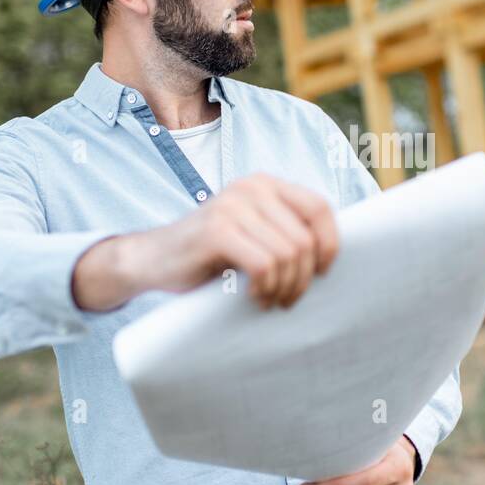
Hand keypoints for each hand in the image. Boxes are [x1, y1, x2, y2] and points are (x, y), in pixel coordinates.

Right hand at [73, 173, 338, 310]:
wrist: (152, 260)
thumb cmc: (211, 255)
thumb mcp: (254, 234)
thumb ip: (285, 231)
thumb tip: (332, 256)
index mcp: (267, 184)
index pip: (320, 207)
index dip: (329, 244)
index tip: (322, 273)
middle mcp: (252, 187)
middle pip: (305, 239)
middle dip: (302, 278)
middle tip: (288, 300)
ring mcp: (233, 206)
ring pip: (288, 254)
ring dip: (285, 287)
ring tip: (271, 300)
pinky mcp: (217, 231)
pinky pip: (264, 264)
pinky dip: (265, 288)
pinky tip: (255, 297)